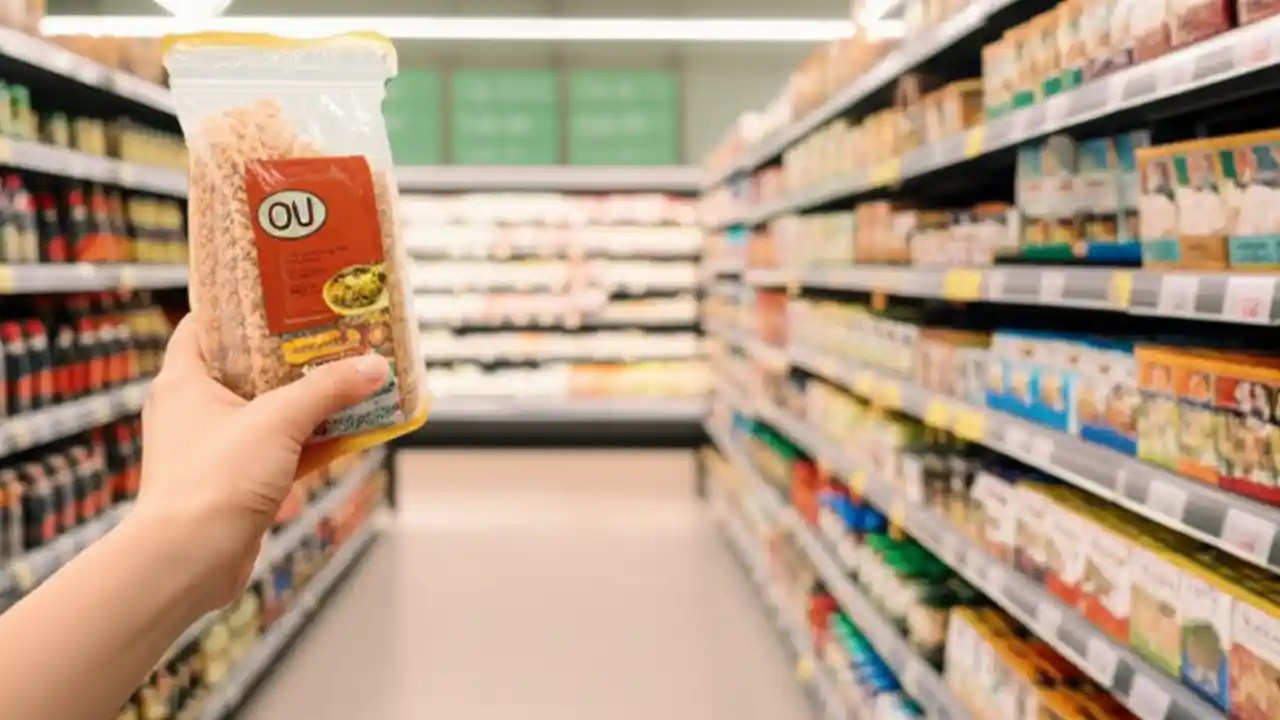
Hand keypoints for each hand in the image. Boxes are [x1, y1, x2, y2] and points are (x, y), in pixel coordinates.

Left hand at [133, 314, 387, 610]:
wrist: (188, 560)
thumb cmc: (214, 480)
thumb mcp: (279, 421)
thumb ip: (328, 389)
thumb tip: (374, 367)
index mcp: (184, 380)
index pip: (204, 324)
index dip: (240, 306)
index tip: (283, 294)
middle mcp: (194, 410)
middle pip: (247, 367)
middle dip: (292, 354)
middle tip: (333, 333)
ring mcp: (215, 448)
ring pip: (269, 411)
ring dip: (309, 400)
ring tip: (352, 377)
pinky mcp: (236, 482)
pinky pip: (281, 449)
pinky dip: (312, 441)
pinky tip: (352, 431)